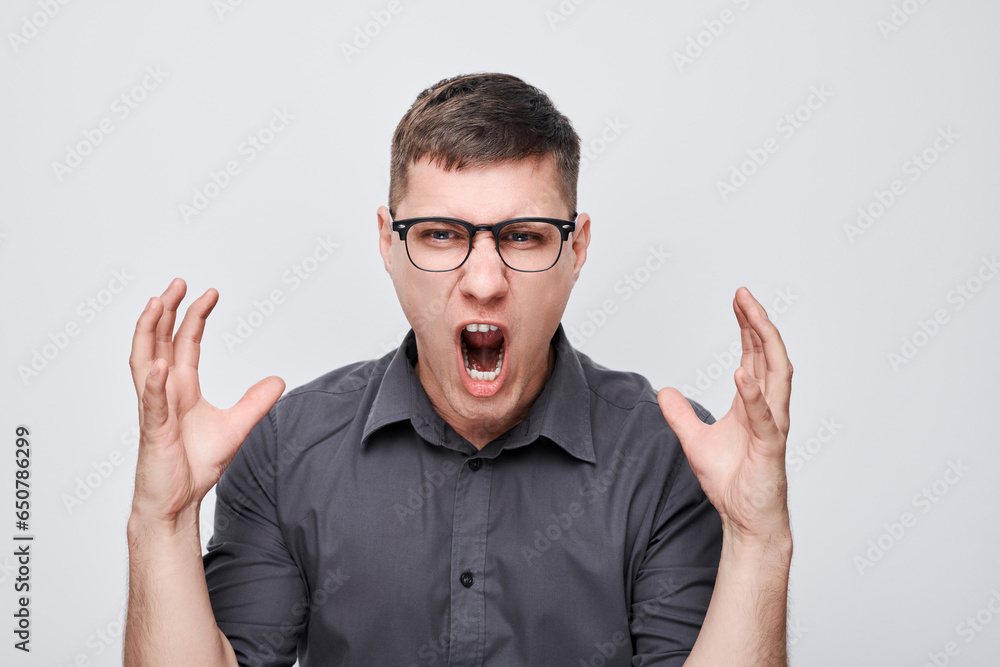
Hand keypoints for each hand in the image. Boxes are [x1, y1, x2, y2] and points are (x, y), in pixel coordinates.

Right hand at [128, 278, 284, 528]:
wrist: (177, 502)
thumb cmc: (194, 466)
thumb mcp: (237, 427)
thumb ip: (255, 402)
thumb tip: (278, 381)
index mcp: (182, 389)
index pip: (185, 343)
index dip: (195, 316)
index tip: (210, 293)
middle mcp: (165, 393)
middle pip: (159, 342)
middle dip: (167, 311)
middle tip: (177, 283)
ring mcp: (155, 411)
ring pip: (144, 363)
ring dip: (148, 333)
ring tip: (157, 305)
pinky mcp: (154, 433)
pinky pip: (152, 404)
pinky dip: (154, 383)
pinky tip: (160, 365)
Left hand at [657, 287, 791, 544]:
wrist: (746, 520)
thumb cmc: (732, 482)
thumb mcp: (694, 441)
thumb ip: (680, 415)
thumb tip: (662, 393)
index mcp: (752, 403)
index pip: (754, 354)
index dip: (748, 326)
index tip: (738, 300)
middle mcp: (768, 408)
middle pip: (769, 355)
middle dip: (759, 323)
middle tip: (745, 295)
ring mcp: (773, 426)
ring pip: (777, 377)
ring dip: (765, 344)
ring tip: (754, 317)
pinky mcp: (770, 447)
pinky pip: (765, 416)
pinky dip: (753, 394)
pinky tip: (741, 373)